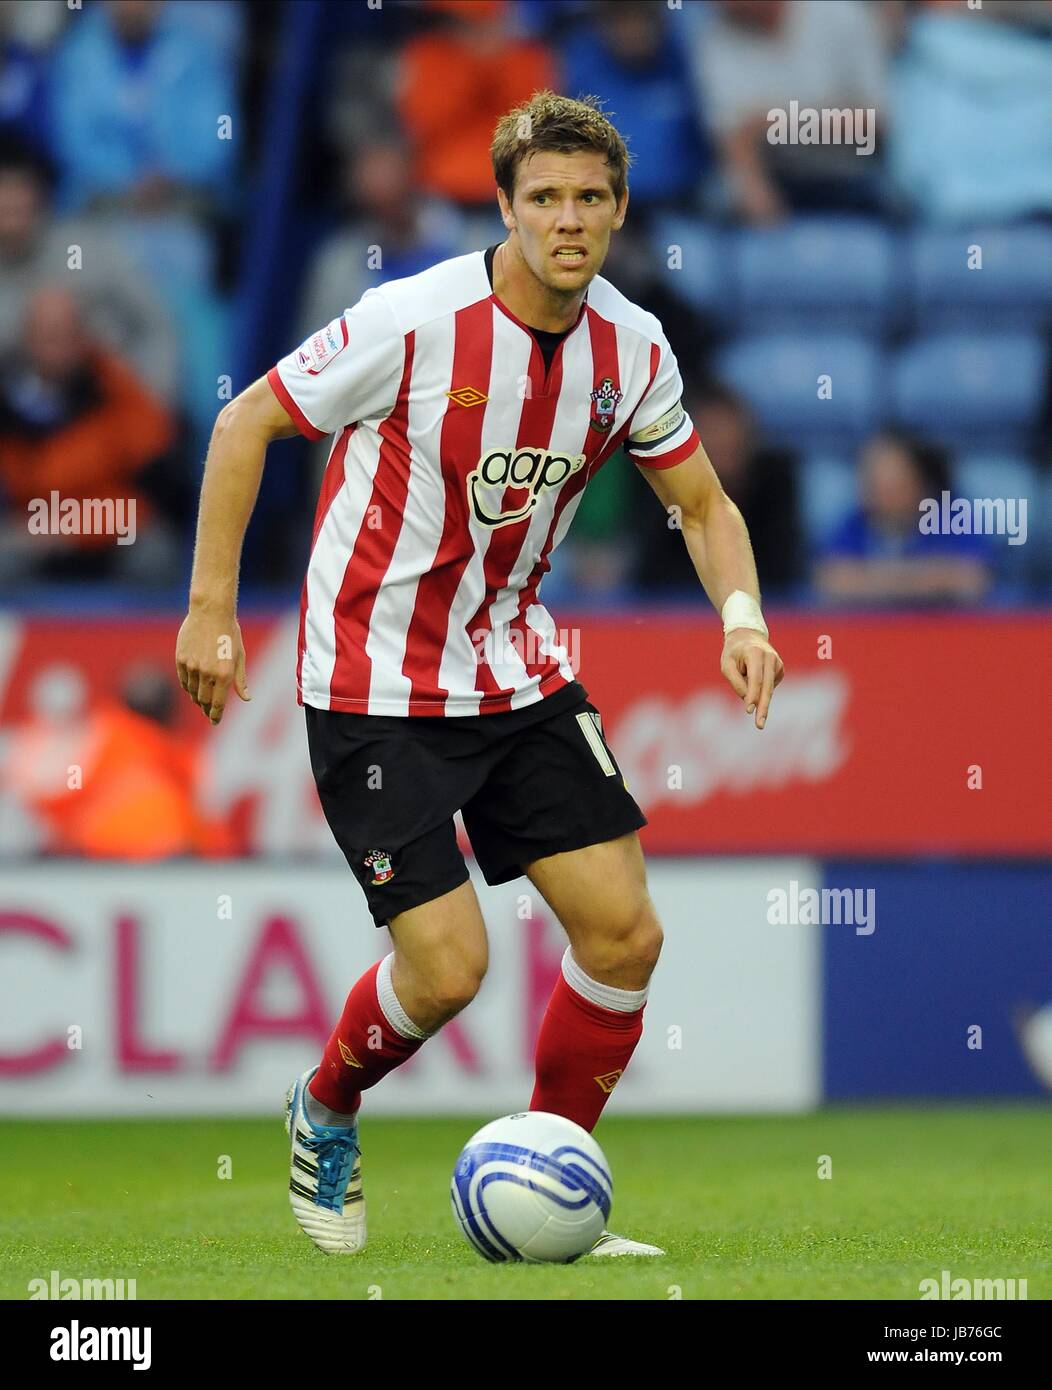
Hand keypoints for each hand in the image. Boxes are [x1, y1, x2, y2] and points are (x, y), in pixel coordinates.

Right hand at [175, 606, 249, 724]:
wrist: (210, 612)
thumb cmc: (229, 633)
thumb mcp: (239, 656)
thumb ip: (241, 680)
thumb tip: (246, 698)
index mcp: (224, 674)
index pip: (218, 704)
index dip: (216, 715)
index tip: (215, 722)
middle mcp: (207, 673)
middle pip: (204, 700)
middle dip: (207, 708)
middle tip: (209, 711)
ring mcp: (192, 666)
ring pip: (192, 691)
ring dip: (197, 697)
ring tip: (201, 699)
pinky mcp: (181, 659)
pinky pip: (183, 680)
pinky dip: (188, 686)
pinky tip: (192, 687)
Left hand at [720, 628, 783, 729]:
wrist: (748, 637)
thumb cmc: (734, 652)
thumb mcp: (727, 664)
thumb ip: (736, 682)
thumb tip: (748, 700)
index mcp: (755, 653)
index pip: (755, 678)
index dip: (752, 695)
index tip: (749, 710)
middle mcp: (770, 657)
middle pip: (767, 687)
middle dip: (763, 707)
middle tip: (759, 725)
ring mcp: (778, 664)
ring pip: (769, 689)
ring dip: (758, 698)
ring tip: (744, 683)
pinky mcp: (780, 670)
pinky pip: (769, 687)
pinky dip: (760, 689)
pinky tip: (752, 676)